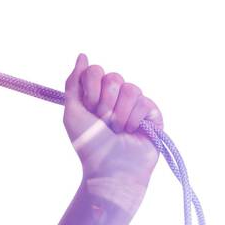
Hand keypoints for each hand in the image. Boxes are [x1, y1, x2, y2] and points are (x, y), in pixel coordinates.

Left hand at [64, 53, 161, 185]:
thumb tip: (83, 56)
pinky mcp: (153, 114)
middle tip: (103, 122)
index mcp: (96, 96)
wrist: (111, 168)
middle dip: (105, 103)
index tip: (89, 106)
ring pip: (131, 88)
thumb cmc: (89, 143)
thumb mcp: (72, 112)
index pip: (96, 71)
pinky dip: (134, 119)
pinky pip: (145, 102)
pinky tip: (132, 132)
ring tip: (118, 130)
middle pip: (113, 78)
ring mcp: (135, 105)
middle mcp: (116, 98)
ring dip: (119, 113)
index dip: (91, 87)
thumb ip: (74, 83)